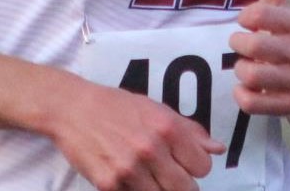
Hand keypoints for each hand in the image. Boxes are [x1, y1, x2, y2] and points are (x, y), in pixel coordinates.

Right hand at [48, 79, 223, 190]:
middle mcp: (150, 149)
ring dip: (159, 189)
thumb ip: (189, 131)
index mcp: (167, 128)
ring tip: (148, 176)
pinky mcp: (109, 185)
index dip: (195, 166)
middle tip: (169, 176)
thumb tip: (217, 149)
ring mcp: (129, 170)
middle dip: (182, 185)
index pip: (203, 166)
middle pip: (187, 189)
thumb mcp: (156, 109)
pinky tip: (129, 179)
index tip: (184, 163)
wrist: (72, 109)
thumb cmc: (117, 106)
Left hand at [229, 0, 289, 117]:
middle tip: (239, 43)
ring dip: (241, 69)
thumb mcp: (287, 15)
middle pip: (257, 46)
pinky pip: (255, 104)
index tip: (245, 19)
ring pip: (254, 75)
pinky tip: (242, 88)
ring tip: (243, 66)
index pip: (269, 14)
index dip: (251, 15)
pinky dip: (243, 96)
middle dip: (239, 43)